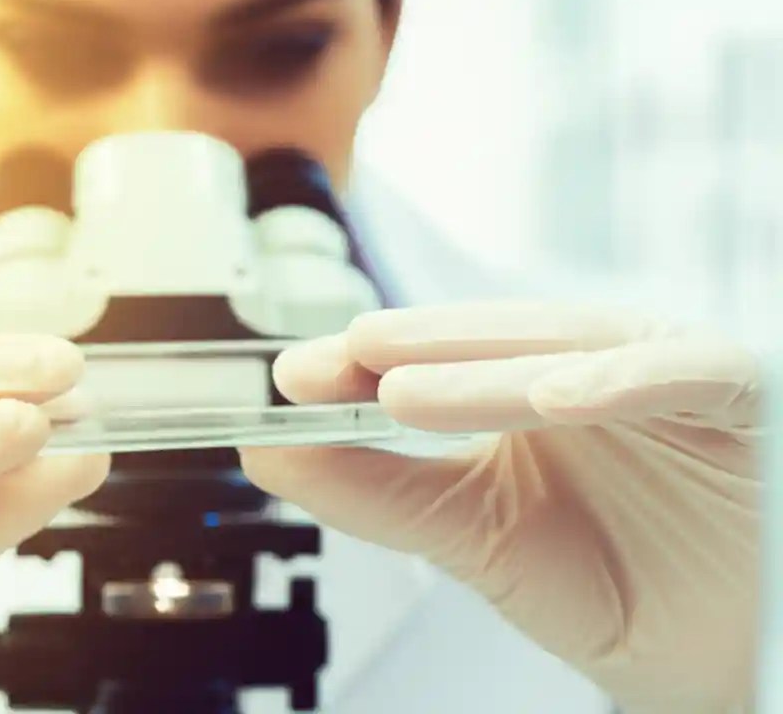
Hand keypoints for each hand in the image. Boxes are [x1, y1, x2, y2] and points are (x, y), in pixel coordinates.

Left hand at [240, 301, 761, 713]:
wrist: (708, 665)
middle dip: (413, 350)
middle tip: (336, 363)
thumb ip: (374, 492)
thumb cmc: (604, 589)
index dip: (367, 361)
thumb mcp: (469, 537)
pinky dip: (622, 381)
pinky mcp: (744, 396)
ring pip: (574, 347)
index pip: (438, 355)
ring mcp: (664, 373)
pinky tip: (554, 398)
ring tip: (403, 392)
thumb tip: (267, 450)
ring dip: (488, 367)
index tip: (293, 376)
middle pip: (497, 338)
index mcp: (524, 388)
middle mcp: (591, 366)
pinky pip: (688, 373)